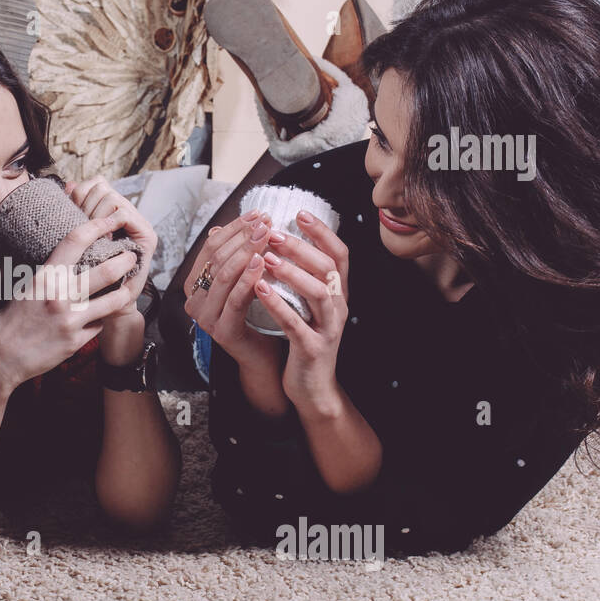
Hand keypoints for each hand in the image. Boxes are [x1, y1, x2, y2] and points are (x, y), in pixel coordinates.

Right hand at [0, 214, 136, 392]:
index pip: (75, 241)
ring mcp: (70, 319)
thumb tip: (72, 261)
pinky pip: (99, 324)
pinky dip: (101, 319)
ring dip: (125, 292)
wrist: (0, 356)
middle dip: (126, 260)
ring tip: (128, 286)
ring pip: (113, 300)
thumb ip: (51, 276)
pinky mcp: (76, 340)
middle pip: (106, 271)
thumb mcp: (27, 288)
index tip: (111, 220)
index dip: (98, 226)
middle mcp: (60, 295)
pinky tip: (97, 317)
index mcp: (45, 277)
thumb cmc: (11, 320)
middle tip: (133, 256)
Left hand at [63, 176, 156, 317]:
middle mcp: (125, 214)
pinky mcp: (147, 236)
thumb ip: (73, 213)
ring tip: (91, 236)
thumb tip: (68, 184)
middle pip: (102, 187)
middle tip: (80, 227)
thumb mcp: (73, 243)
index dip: (79, 193)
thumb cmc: (83, 278)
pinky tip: (103, 240)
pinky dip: (110, 223)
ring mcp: (138, 224)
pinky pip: (124, 214)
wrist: (102, 307)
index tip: (70, 212)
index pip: (95, 183)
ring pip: (111, 197)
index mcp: (108, 212)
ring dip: (96, 214)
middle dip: (85, 204)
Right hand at [183, 210, 287, 412]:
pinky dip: (249, 278)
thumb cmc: (255, 315)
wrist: (262, 356)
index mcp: (195, 285)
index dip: (234, 228)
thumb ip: (233, 257)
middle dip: (242, 236)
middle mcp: (194, 301)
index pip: (211, 246)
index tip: (258, 213)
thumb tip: (222, 226)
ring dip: (247, 252)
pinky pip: (235, 298)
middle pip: (216, 258)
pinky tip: (264, 263)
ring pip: (224, 275)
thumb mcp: (242, 280)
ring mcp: (205, 317)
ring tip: (267, 236)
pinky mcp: (221, 331)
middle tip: (265, 221)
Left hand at [254, 211, 350, 413]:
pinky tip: (259, 289)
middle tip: (272, 234)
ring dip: (291, 272)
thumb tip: (279, 243)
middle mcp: (339, 307)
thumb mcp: (307, 306)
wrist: (312, 387)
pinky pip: (296, 323)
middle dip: (300, 247)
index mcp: (338, 293)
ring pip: (318, 292)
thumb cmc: (304, 340)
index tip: (299, 213)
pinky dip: (278, 305)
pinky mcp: (313, 348)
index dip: (323, 232)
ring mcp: (329, 328)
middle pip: (328, 268)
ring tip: (266, 258)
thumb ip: (301, 278)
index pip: (339, 254)